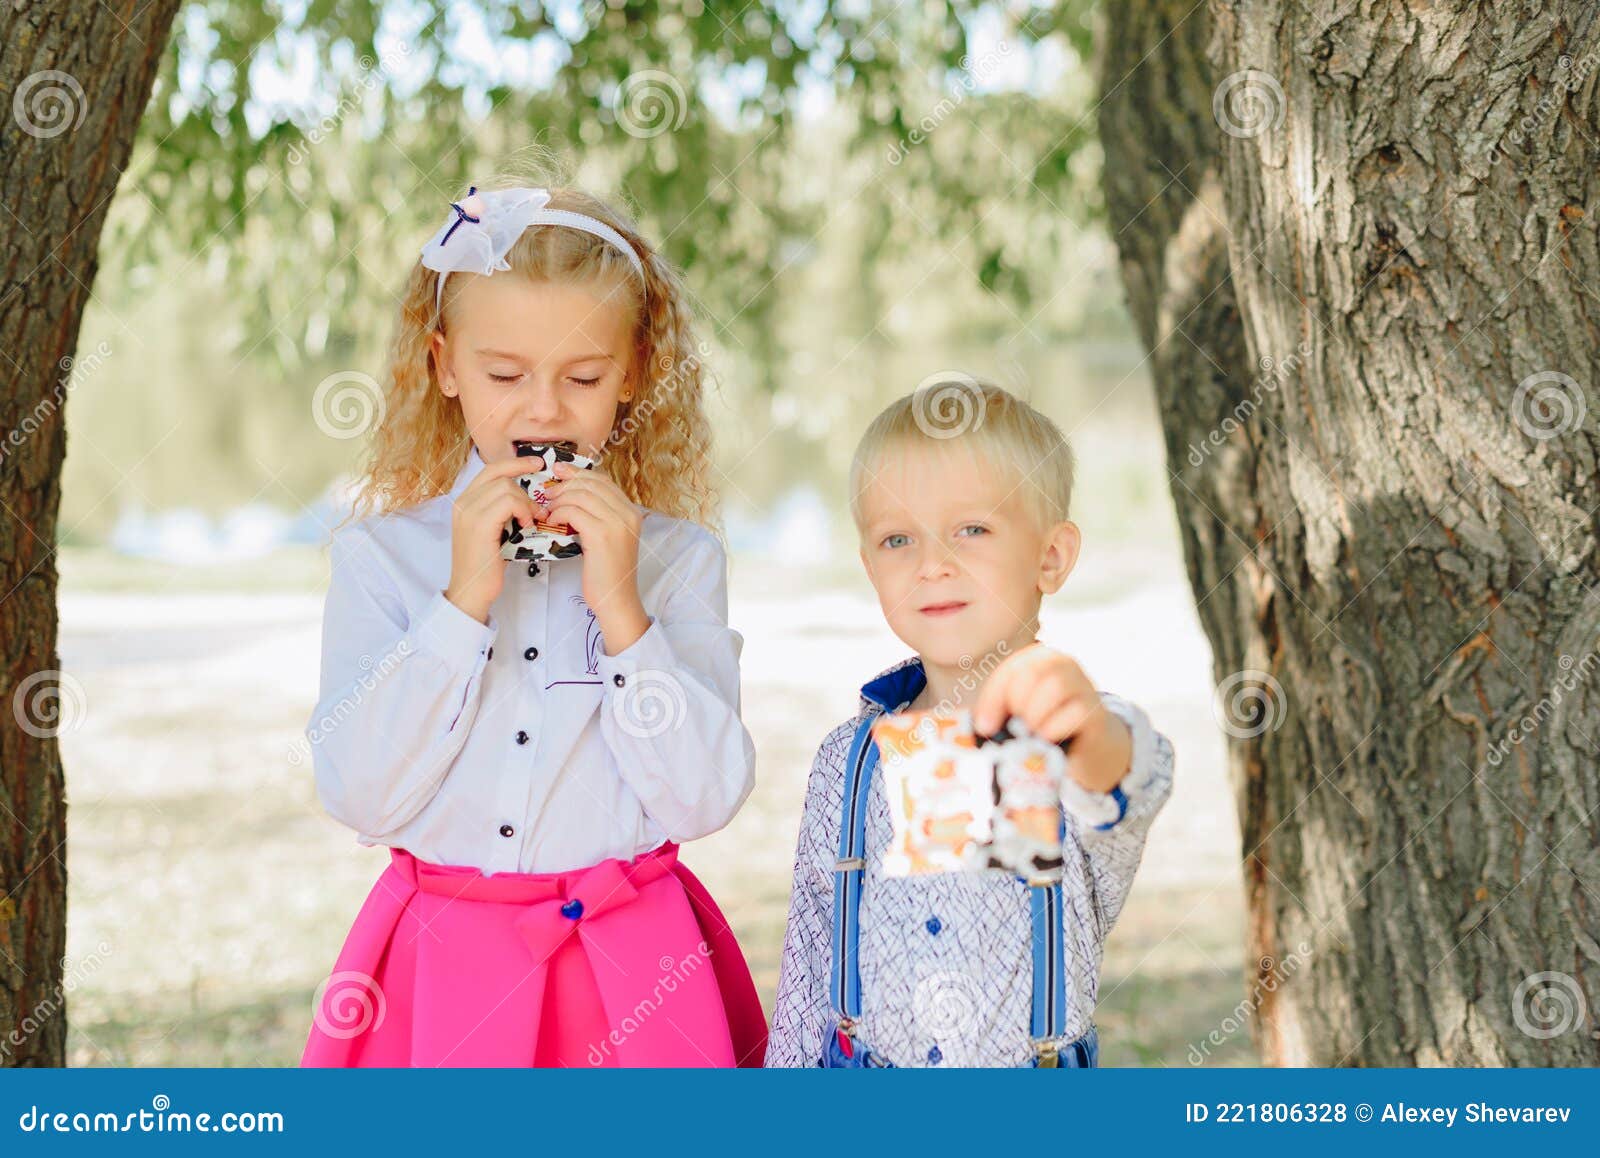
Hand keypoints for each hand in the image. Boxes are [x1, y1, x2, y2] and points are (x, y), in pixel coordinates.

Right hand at [443, 456, 537, 623]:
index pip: (491, 469)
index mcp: (465, 501)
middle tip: (539, 508)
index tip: (538, 464)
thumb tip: (530, 498)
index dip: (515, 463)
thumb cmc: (486, 564)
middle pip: (500, 475)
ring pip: (506, 487)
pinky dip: (523, 510)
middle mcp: (463, 502)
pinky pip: (508, 502)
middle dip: (525, 488)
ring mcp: (468, 512)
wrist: (472, 590)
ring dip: (526, 502)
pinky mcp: (479, 524)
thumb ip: (503, 511)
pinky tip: (526, 524)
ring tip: (532, 520)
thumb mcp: (494, 530)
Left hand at [543, 459, 648, 651]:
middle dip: (566, 483)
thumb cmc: (608, 572)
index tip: (560, 471)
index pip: (603, 481)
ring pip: (581, 495)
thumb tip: (574, 494)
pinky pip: (574, 512)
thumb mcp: (610, 538)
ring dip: (559, 499)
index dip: (579, 473)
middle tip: (548, 491)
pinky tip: (552, 521)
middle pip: (592, 483)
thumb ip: (600, 516)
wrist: (616, 599)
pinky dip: (558, 513)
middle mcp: (628, 514)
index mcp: (632, 512)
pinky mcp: (601, 535)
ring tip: (548, 509)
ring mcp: (617, 523)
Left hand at [973, 643, 1131, 793]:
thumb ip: (998, 712)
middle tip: (1016, 727)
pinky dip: (1054, 729)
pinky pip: (1074, 713)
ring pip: (1054, 687)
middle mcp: (1063, 663)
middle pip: (1031, 674)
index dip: (992, 699)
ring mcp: (1083, 684)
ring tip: (1033, 732)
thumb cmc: (1044, 723)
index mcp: (1038, 658)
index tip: (985, 726)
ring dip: (1036, 716)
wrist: (1085, 744)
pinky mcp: (1096, 710)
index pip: (1010, 670)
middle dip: (1016, 705)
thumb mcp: (1018, 713)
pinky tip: (1048, 738)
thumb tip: (981, 726)